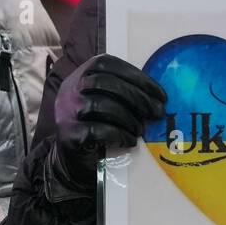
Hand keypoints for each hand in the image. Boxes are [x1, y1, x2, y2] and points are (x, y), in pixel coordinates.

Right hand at [50, 54, 166, 191]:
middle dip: (137, 97)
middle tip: (157, 112)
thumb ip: (123, 92)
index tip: (159, 93)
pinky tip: (130, 141)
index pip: (105, 64)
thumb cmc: (97, 125)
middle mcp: (70, 89)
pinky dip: (118, 135)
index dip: (136, 75)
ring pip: (100, 105)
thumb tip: (156, 95)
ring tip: (141, 129)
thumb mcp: (106, 101)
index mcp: (81, 75)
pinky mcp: (68, 135)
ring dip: (128, 117)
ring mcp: (66, 112)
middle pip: (104, 82)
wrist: (72, 160)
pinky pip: (96, 130)